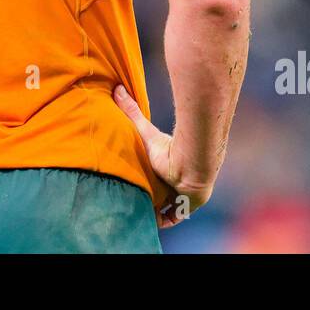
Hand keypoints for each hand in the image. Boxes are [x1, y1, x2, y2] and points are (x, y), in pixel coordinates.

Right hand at [113, 85, 214, 227]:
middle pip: (164, 194)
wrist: (192, 164)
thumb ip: (132, 112)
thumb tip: (118, 88)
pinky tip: (151, 221)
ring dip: (157, 211)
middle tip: (135, 200)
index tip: (137, 184)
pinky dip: (164, 221)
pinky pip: (174, 219)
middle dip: (152, 199)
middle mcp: (178, 182)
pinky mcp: (188, 207)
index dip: (150, 183)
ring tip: (141, 212)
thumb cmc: (169, 148)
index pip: (160, 177)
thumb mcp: (145, 132)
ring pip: (169, 208)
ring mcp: (184, 196)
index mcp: (170, 167)